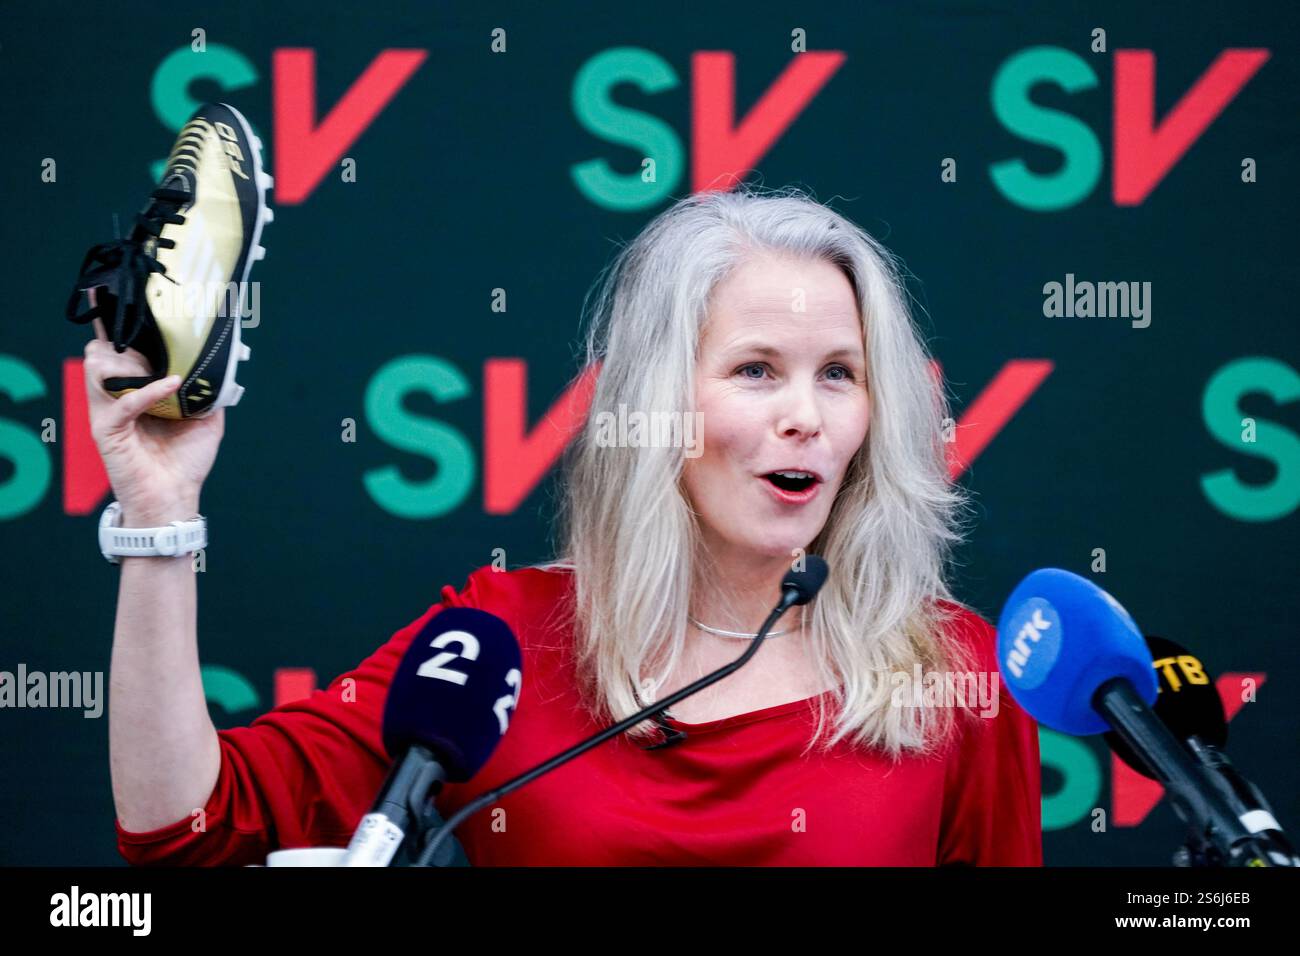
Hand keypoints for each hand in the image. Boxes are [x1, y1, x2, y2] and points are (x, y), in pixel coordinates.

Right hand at [82, 289, 224, 523]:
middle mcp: (116, 394)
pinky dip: (147, 390)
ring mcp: (108, 411)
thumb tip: (227, 361)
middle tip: (152, 336)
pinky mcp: (106, 430)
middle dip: (122, 336)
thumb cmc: (185, 460)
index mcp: (135, 387)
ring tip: (158, 367)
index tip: (132, 297)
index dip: (120, 322)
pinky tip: (171, 385)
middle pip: (101, 348)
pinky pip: (121, 402)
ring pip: (98, 367)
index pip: (120, 347)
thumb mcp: (207, 417)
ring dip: (129, 361)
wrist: (176, 496)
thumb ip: (209, 389)